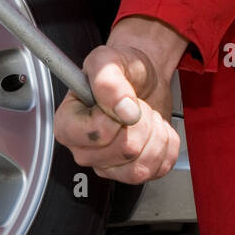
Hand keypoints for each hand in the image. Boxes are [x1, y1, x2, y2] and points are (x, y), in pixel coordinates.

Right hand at [54, 21, 183, 183]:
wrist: (143, 78)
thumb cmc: (120, 69)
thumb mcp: (107, 60)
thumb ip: (108, 81)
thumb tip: (123, 108)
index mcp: (68, 125)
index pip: (99, 134)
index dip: (118, 115)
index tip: (121, 100)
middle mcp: (84, 150)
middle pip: (126, 150)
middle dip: (142, 123)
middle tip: (136, 106)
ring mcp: (107, 166)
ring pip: (141, 166)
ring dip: (156, 136)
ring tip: (146, 118)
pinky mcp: (131, 174)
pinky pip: (158, 169)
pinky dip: (167, 146)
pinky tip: (156, 131)